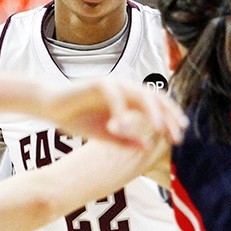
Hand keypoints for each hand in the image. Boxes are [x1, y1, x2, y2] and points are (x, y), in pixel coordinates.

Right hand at [41, 79, 186, 148]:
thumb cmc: (77, 118)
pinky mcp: (98, 82)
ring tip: (158, 129)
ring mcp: (112, 83)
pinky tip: (123, 127)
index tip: (179, 134)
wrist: (51, 106)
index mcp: (128, 98)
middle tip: (177, 133)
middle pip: (154, 97)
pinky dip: (121, 110)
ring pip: (140, 93)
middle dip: (168, 115)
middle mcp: (124, 87)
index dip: (170, 117)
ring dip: (151, 111)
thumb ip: (125, 140)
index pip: (156, 104)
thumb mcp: (105, 135)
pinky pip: (115, 95)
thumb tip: (147, 147)